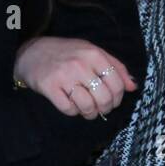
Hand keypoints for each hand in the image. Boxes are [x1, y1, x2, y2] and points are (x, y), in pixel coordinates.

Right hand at [14, 37, 137, 119]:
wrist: (31, 52)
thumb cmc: (66, 53)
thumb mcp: (92, 52)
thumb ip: (115, 67)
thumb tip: (132, 86)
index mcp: (93, 54)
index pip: (117, 83)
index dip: (118, 98)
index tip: (113, 101)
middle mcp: (80, 64)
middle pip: (104, 97)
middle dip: (105, 108)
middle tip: (101, 108)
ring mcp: (64, 76)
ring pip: (88, 106)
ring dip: (90, 113)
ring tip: (88, 110)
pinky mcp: (49, 87)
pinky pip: (68, 109)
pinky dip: (73, 112)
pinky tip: (72, 105)